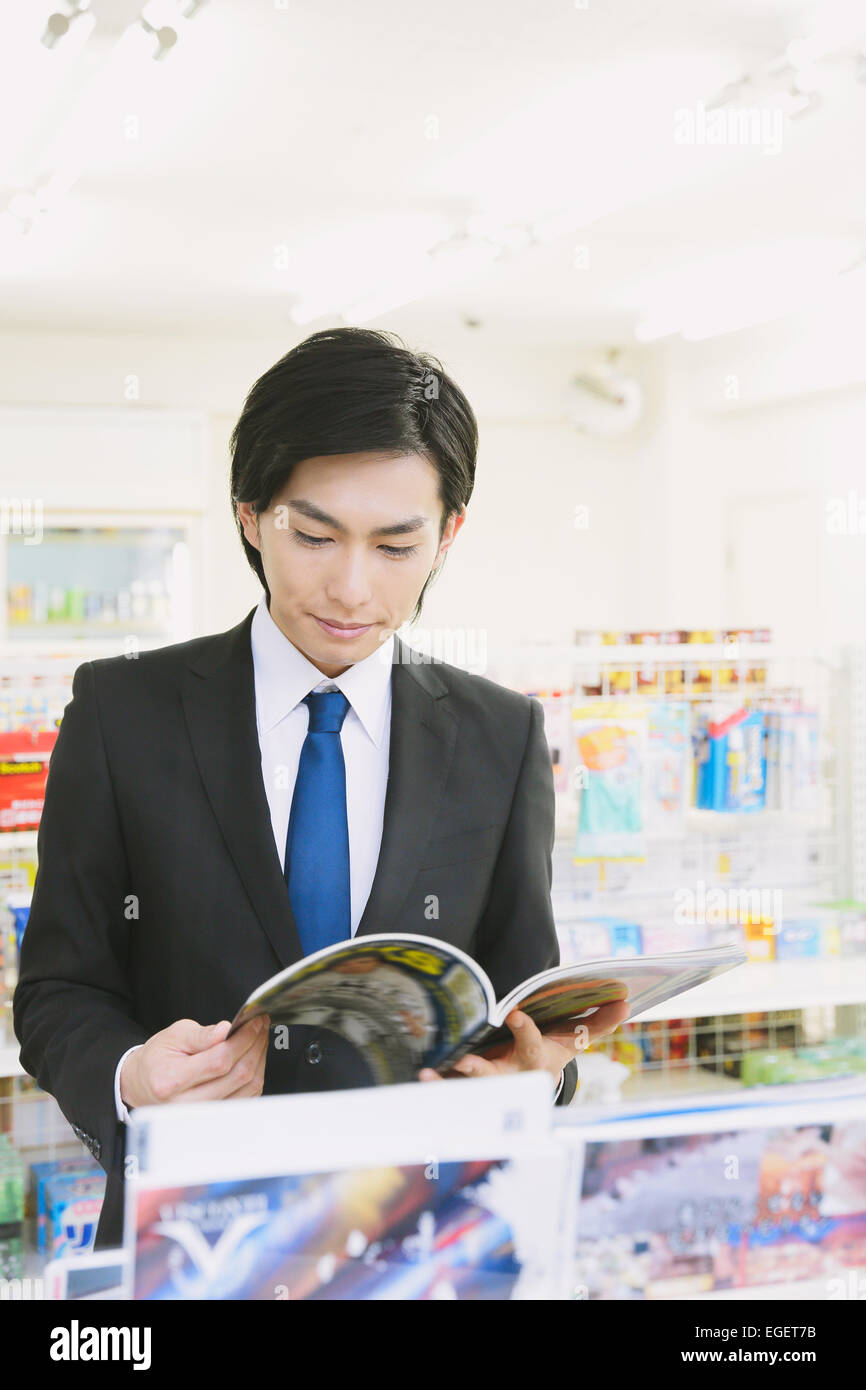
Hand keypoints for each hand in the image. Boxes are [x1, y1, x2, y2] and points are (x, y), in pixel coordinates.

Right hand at [120, 1015, 270, 1108]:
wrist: (144, 1085)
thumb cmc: (158, 1059)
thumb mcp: (174, 1036)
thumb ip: (202, 1035)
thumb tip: (226, 1030)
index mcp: (171, 1080)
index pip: (219, 1061)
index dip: (242, 1040)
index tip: (254, 1022)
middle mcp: (186, 1104)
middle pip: (236, 1076)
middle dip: (255, 1046)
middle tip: (260, 1025)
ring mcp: (201, 1116)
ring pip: (246, 1089)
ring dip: (259, 1060)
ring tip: (259, 1037)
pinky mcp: (214, 1119)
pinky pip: (246, 1098)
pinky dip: (255, 1075)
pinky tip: (254, 1057)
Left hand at [418, 997, 629, 1085]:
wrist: (533, 1088)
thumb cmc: (552, 1051)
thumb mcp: (574, 1039)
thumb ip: (598, 1021)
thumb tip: (627, 1000)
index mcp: (534, 1059)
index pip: (531, 1044)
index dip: (524, 1030)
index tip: (513, 1014)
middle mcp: (508, 1074)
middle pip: (494, 1074)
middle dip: (480, 1070)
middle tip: (466, 1063)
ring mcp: (486, 1081)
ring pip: (464, 1084)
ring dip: (446, 1081)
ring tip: (428, 1075)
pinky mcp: (467, 1083)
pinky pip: (448, 1084)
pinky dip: (435, 1082)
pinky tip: (420, 1073)